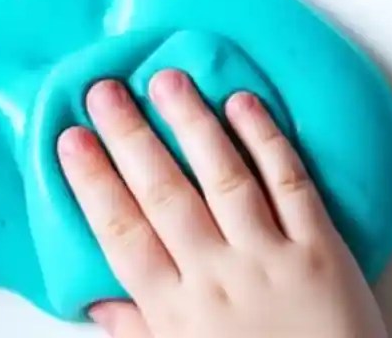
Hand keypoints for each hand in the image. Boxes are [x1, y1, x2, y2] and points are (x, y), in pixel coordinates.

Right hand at [58, 71, 385, 337]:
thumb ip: (138, 331)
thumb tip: (95, 301)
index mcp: (174, 309)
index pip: (122, 232)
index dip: (94, 182)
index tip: (71, 140)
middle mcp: (216, 276)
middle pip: (165, 194)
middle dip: (130, 137)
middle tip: (104, 91)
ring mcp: (269, 259)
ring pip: (223, 178)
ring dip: (191, 124)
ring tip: (166, 79)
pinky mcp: (320, 250)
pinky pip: (291, 185)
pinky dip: (266, 141)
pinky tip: (242, 103)